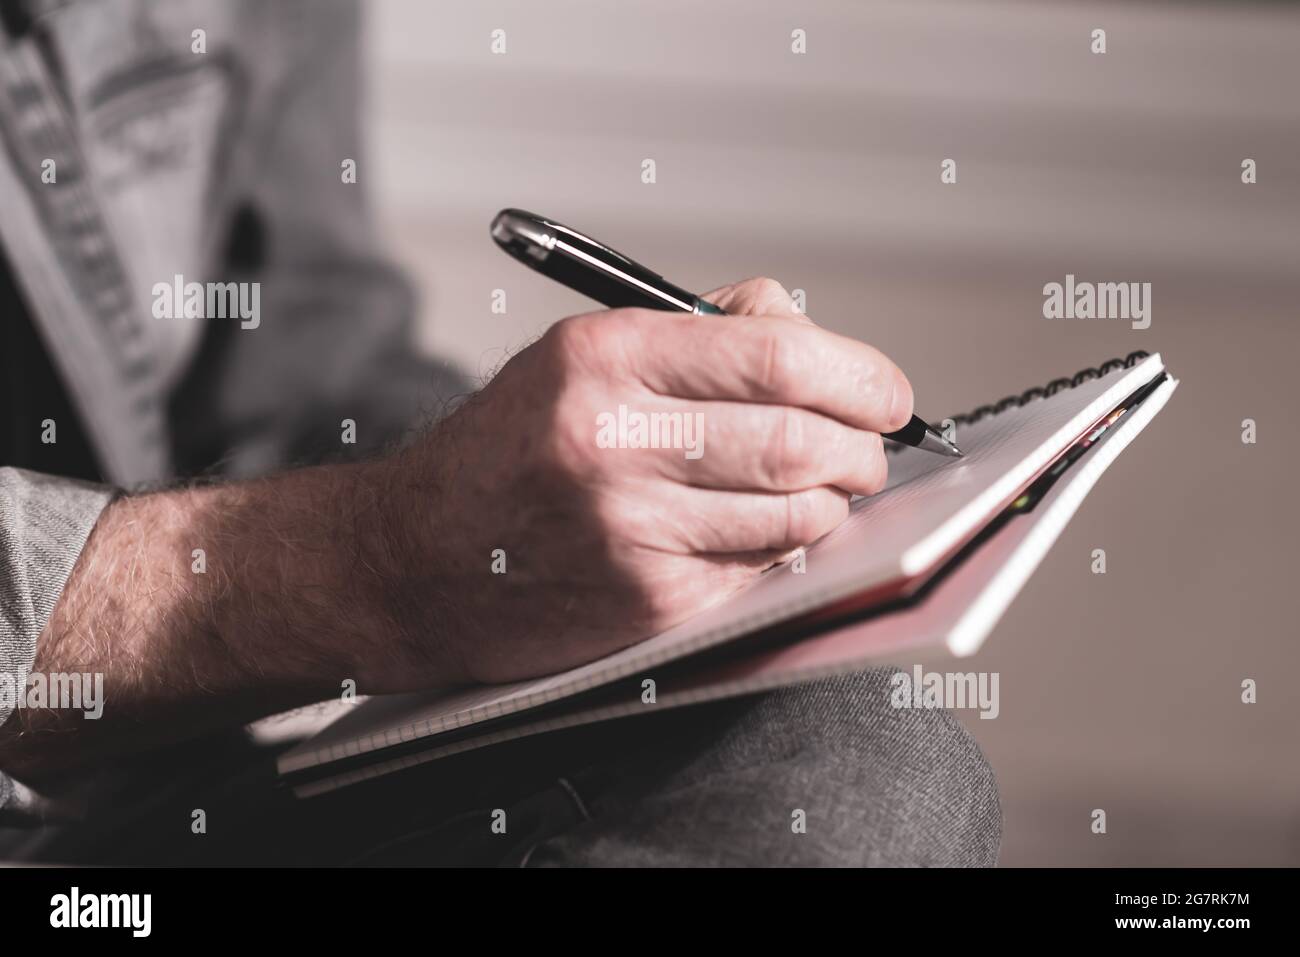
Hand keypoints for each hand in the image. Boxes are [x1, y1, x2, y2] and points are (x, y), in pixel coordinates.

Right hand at [375, 278, 913, 686]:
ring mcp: (629, 531)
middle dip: (861, 447)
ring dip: (830, 501)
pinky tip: (767, 532)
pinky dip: (784, 549)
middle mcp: (613, 441)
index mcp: (603, 358)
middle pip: (798, 439)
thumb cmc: (507, 450)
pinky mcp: (644, 603)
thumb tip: (807, 330)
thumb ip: (699, 331)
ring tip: (820, 487)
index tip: (886, 391)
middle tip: (869, 448)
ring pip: (793, 514)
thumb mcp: (580, 355)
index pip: (777, 353)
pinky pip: (759, 571)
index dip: (858, 374)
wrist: (412, 559)